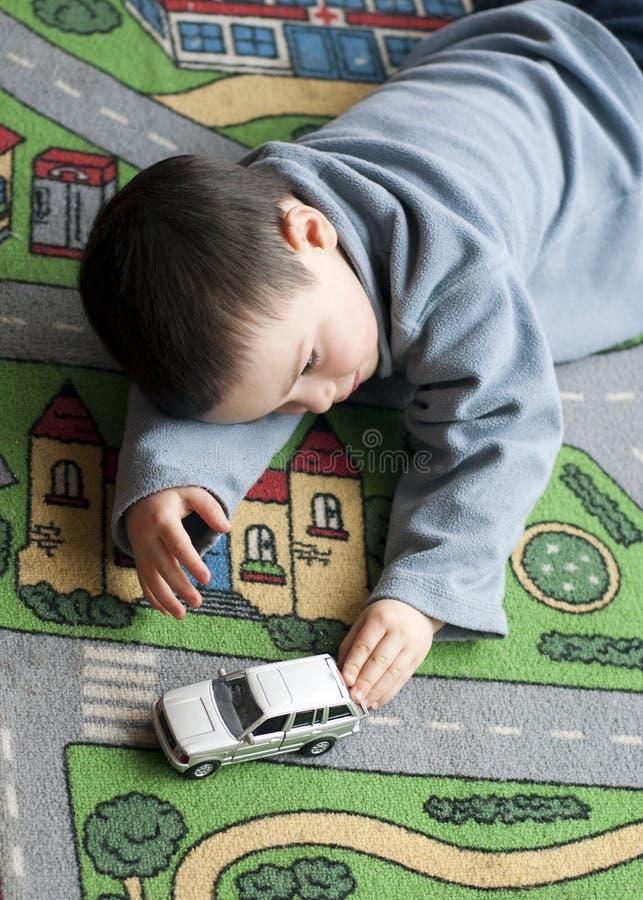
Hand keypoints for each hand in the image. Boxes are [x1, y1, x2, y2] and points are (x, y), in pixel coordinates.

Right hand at [126, 486, 230, 618]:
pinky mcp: (138, 558)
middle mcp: (147, 537)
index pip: (178, 545)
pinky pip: (143, 580)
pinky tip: (165, 611)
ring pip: (150, 578)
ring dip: (164, 599)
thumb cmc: (172, 494)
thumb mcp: (192, 493)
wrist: (138, 496)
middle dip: (179, 587)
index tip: (206, 579)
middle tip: (198, 603)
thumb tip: (227, 528)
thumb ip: (210, 508)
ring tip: (181, 615)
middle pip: (163, 566)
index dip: (191, 563)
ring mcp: (140, 549)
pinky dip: (152, 597)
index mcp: (162, 520)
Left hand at [338, 599, 442, 708]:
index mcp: (381, 619)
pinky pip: (402, 679)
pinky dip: (389, 693)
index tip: (346, 680)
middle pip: (380, 661)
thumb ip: (351, 643)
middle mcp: (398, 632)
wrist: (416, 607)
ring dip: (377, 691)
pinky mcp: (418, 658)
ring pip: (393, 673)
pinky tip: (377, 700)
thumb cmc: (386, 615)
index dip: (355, 664)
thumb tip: (340, 669)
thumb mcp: (365, 619)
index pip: (365, 645)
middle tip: (355, 697)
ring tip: (364, 702)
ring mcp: (411, 646)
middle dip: (366, 682)